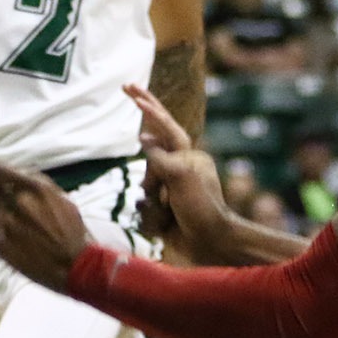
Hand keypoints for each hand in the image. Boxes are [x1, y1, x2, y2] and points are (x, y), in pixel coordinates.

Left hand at [0, 165, 94, 292]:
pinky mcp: (1, 244)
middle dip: (5, 200)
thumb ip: (39, 185)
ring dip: (8, 220)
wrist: (75, 266)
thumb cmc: (73, 233)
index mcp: (35, 189)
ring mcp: (8, 224)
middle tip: (20, 212)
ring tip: (26, 233)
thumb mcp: (63, 199)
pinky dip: (3, 237)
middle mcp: (19, 203)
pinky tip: (21, 244)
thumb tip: (21, 176)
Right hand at [126, 84, 232, 255]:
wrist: (211, 246)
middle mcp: (177, 169)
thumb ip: (158, 157)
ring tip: (169, 213)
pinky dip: (151, 218)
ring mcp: (169, 190)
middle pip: (151, 153)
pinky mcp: (163, 211)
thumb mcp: (180, 176)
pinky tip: (165, 227)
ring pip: (143, 186)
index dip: (148, 107)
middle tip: (127, 97)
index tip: (130, 92)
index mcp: (186, 156)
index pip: (164, 125)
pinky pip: (143, 209)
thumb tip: (143, 139)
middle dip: (143, 149)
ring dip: (152, 202)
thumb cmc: (201, 207)